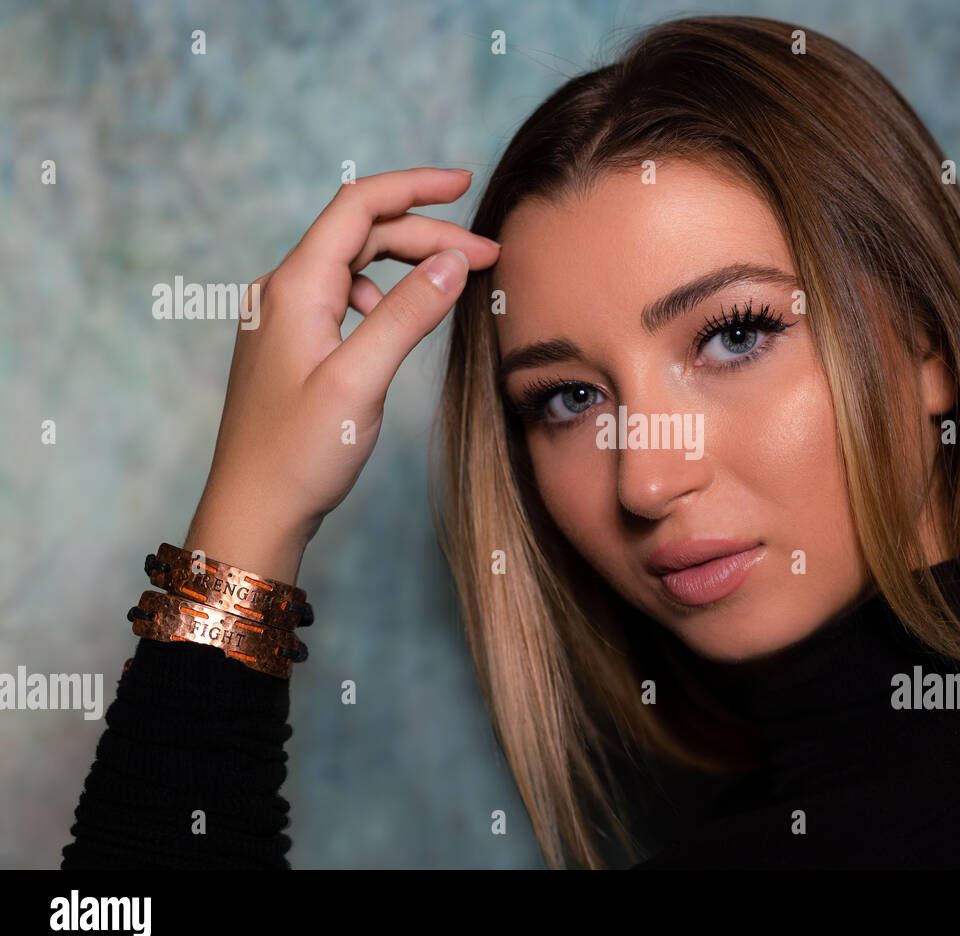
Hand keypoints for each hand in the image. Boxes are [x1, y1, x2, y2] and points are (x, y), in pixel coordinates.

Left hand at [184, 167, 498, 581]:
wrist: (254, 510)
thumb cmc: (299, 454)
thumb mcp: (362, 380)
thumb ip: (408, 316)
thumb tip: (452, 261)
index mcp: (294, 287)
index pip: (360, 206)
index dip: (415, 186)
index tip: (467, 182)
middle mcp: (282, 291)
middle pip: (362, 234)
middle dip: (427, 234)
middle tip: (488, 256)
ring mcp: (283, 318)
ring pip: (354, 264)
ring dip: (407, 263)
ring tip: (454, 284)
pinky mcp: (292, 345)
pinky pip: (342, 295)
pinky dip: (382, 294)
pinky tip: (397, 320)